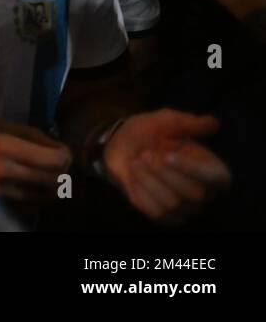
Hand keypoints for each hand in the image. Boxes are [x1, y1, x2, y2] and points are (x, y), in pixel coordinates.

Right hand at [0, 120, 71, 203]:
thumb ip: (31, 134)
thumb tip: (60, 148)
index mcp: (1, 146)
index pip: (53, 159)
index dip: (65, 156)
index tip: (62, 151)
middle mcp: (2, 172)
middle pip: (54, 179)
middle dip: (62, 170)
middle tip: (57, 162)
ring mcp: (0, 193)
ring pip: (47, 194)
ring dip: (52, 184)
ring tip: (44, 173)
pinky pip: (33, 204)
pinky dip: (38, 195)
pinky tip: (30, 184)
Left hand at [102, 111, 230, 224]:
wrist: (120, 145)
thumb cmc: (149, 132)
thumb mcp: (166, 121)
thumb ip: (188, 123)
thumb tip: (212, 123)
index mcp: (211, 168)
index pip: (218, 178)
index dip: (193, 169)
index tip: (168, 155)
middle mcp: (204, 192)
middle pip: (194, 193)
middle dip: (163, 171)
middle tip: (145, 154)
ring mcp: (184, 207)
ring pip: (172, 203)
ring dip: (148, 179)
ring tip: (137, 162)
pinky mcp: (165, 217)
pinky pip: (155, 211)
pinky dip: (140, 191)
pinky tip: (135, 177)